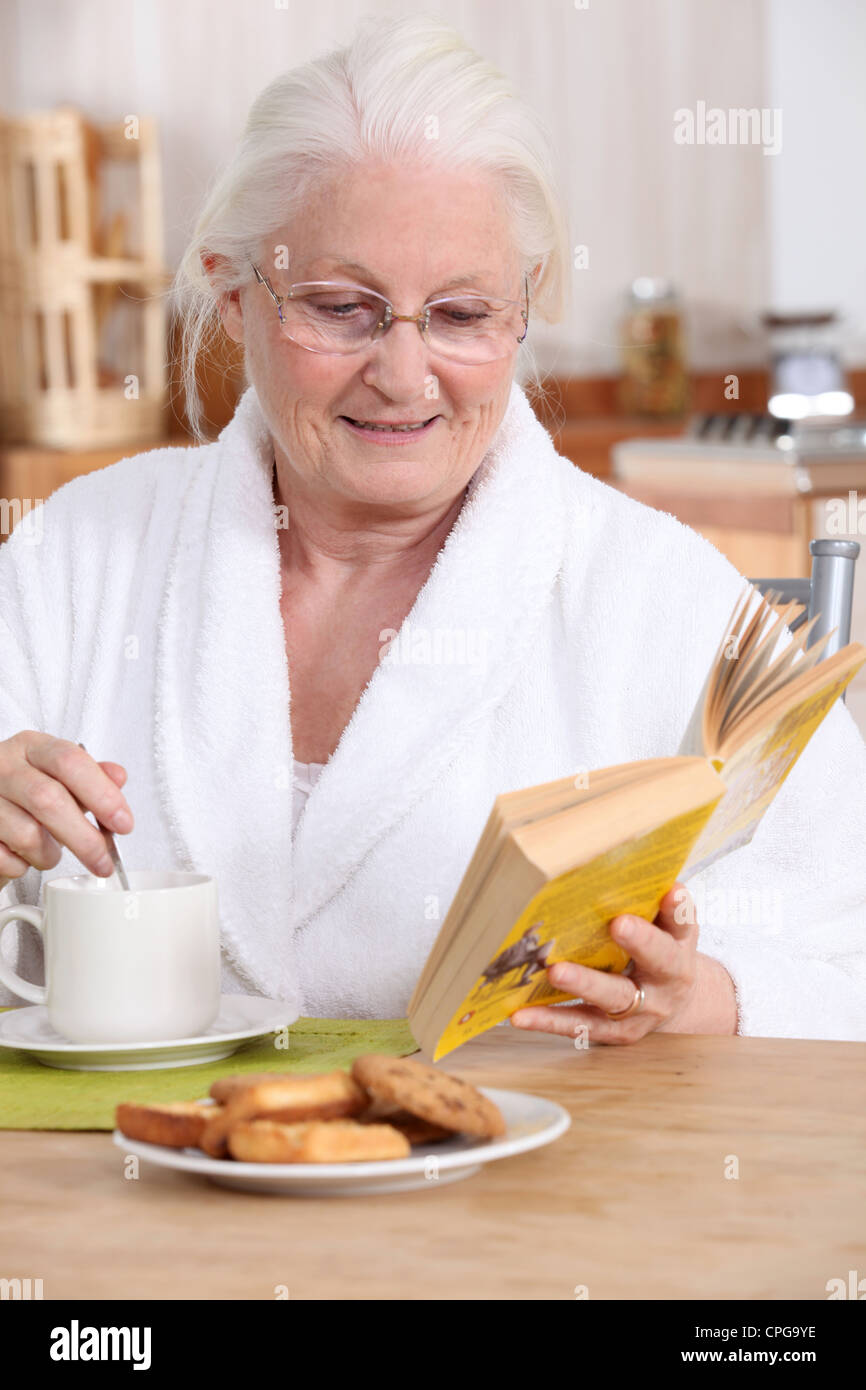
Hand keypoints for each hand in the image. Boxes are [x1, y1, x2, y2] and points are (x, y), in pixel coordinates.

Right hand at [0, 732, 132, 885]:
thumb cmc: (26, 793)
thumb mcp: (60, 778)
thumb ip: (92, 777)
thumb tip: (118, 777)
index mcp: (30, 747)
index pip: (70, 761)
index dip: (102, 794)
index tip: (123, 823)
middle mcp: (2, 766)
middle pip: (48, 800)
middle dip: (84, 838)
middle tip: (103, 860)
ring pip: (26, 834)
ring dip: (49, 855)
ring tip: (51, 853)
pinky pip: (5, 859)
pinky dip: (22, 866)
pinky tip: (24, 857)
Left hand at [509, 882, 734, 1043]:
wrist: (670, 1007)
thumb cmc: (658, 954)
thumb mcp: (666, 929)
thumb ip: (655, 905)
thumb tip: (641, 872)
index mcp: (679, 947)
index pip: (683, 924)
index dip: (678, 909)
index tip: (670, 891)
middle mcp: (665, 982)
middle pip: (656, 962)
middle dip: (639, 942)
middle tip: (617, 923)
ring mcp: (640, 1012)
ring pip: (613, 999)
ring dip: (584, 984)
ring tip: (555, 971)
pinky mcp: (613, 1033)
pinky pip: (580, 1026)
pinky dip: (549, 1020)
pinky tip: (520, 1014)